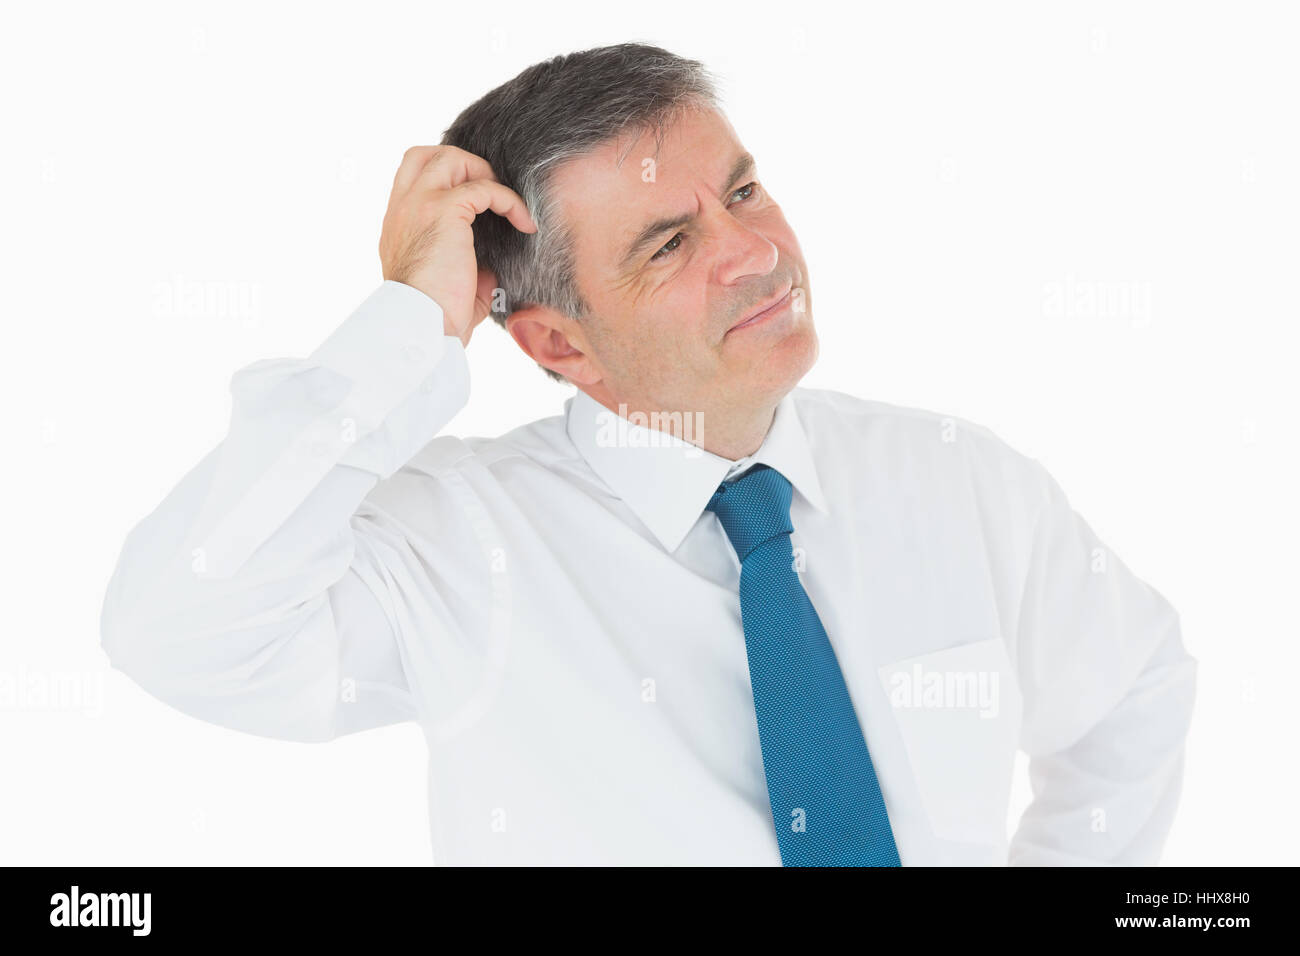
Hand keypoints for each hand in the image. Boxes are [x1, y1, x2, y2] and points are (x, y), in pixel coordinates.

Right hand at [379, 145, 536, 346]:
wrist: (424, 328)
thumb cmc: (435, 318)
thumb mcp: (445, 285)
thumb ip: (464, 265)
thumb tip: (491, 265)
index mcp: (397, 226)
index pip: (412, 179)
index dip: (445, 179)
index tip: (475, 202)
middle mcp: (402, 209)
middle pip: (426, 155)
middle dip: (464, 165)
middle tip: (491, 194)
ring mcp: (419, 204)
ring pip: (450, 158)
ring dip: (484, 175)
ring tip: (508, 205)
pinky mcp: (443, 210)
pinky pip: (484, 188)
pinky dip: (509, 201)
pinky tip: (525, 224)